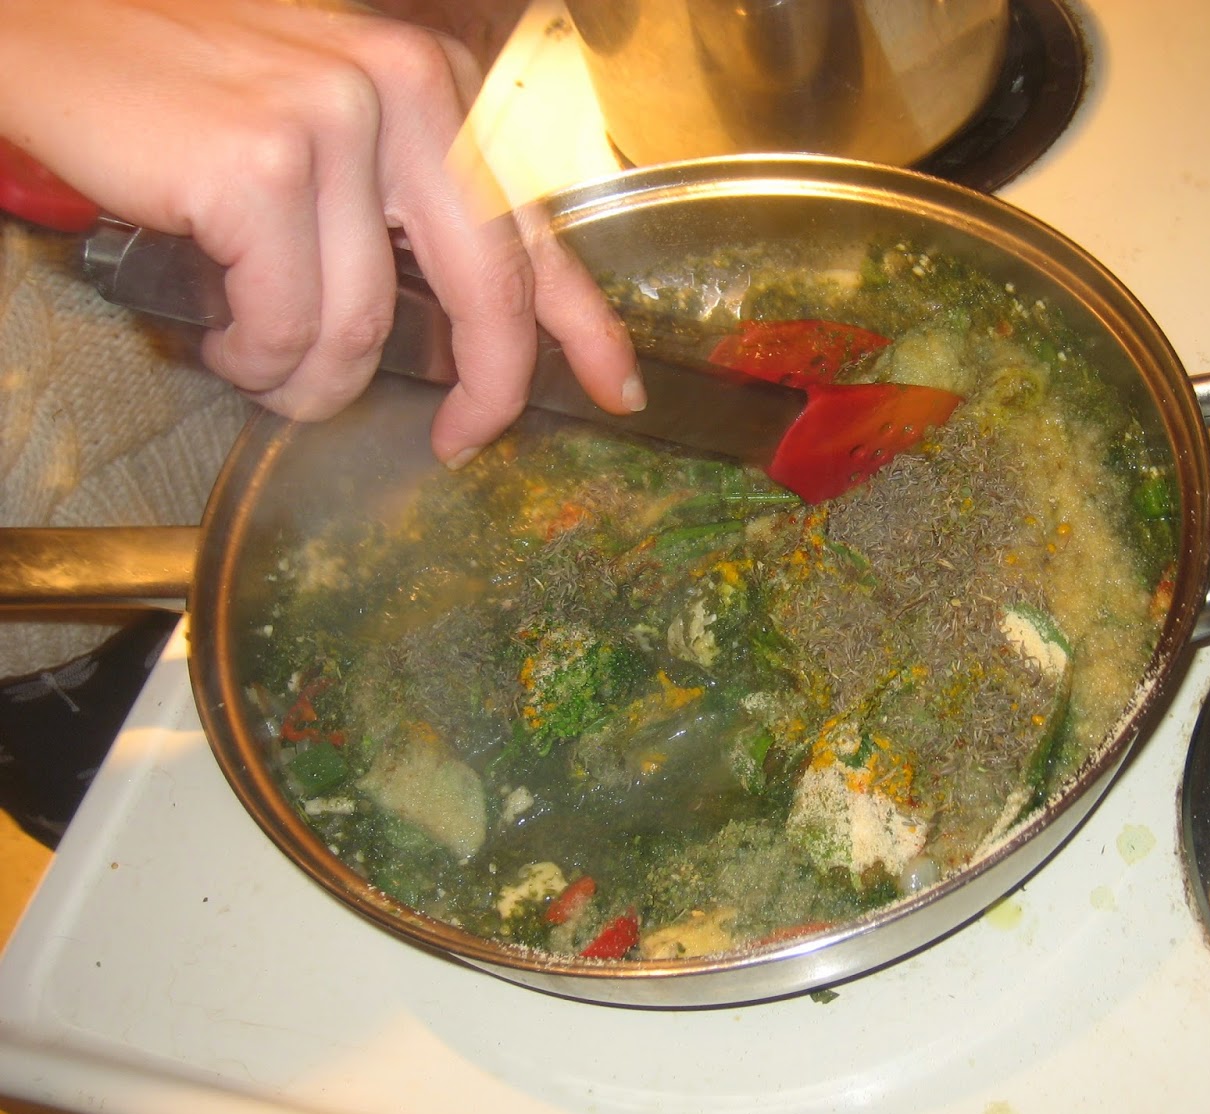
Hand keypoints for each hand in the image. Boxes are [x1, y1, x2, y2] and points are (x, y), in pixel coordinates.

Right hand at [0, 0, 641, 466]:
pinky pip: (288, 325)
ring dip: (312, 378)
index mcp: (439, 87)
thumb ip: (407, 214)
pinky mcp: (260, 166)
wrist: (52, 28)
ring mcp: (335, 123)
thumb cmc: (193, 96)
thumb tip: (469, 329)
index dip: (587, 323)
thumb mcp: (333, 132)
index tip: (619, 389)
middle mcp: (407, 91)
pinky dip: (256, 359)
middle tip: (457, 442)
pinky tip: (226, 339)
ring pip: (365, 327)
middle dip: (487, 389)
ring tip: (265, 365)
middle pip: (491, 290)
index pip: (537, 225)